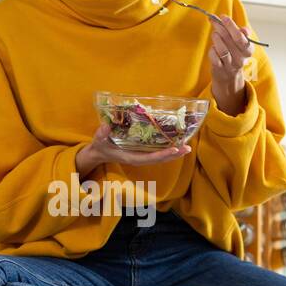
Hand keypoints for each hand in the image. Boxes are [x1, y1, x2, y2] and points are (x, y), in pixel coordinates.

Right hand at [76, 122, 191, 176]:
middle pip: (159, 159)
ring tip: (186, 147)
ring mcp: (141, 156)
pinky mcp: (142, 153)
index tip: (174, 150)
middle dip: (173, 154)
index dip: (162, 155)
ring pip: (160, 157)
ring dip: (174, 153)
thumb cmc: (101, 145)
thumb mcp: (99, 139)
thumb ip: (102, 133)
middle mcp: (138, 158)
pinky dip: (168, 150)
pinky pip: (157, 153)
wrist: (100, 152)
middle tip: (187, 148)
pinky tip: (176, 144)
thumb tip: (106, 126)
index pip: (148, 158)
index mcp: (130, 157)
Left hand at [206, 14, 253, 115]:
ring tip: (214, 33)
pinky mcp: (219, 69)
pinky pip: (214, 57)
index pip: (241, 37)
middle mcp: (240, 59)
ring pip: (222, 49)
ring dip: (216, 38)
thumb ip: (243, 34)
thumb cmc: (234, 55)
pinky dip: (212, 50)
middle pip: (231, 40)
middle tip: (214, 20)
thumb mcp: (241, 45)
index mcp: (248, 51)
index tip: (223, 17)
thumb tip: (245, 29)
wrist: (228, 76)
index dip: (231, 26)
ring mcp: (230, 65)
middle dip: (221, 28)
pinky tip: (213, 47)